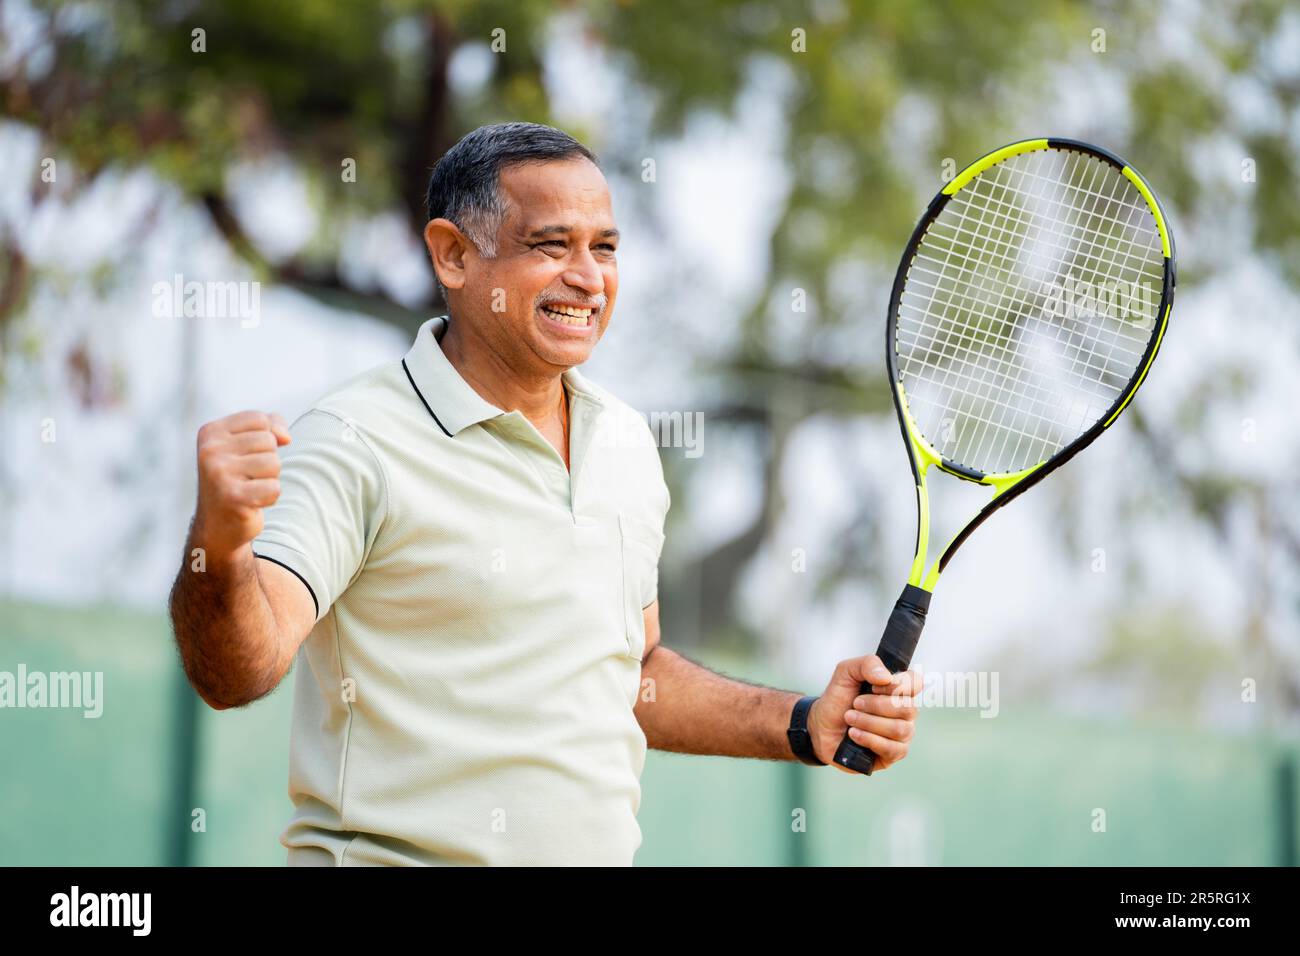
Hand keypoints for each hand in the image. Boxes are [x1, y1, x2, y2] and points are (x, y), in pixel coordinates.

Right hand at [193, 410, 290, 559]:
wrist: (217, 525)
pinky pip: (274, 488)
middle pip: (268, 441)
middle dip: (267, 461)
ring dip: (269, 479)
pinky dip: (269, 497)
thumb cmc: (237, 479)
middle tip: (247, 477)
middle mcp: (210, 451)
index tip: (247, 456)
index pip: (260, 419)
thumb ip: (270, 427)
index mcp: (210, 433)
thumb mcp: (246, 446)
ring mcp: (219, 474)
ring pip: (274, 464)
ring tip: (249, 488)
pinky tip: (251, 502)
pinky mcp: (233, 497)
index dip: (266, 437)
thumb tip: (286, 437)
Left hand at [807, 655, 919, 772]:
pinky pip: (892, 749)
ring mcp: (901, 734)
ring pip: (900, 729)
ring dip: (869, 722)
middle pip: (907, 708)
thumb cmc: (838, 699)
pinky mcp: (892, 754)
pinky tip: (853, 734)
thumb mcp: (846, 673)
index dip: (899, 684)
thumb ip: (867, 664)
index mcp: (897, 690)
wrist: (821, 726)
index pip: (916, 682)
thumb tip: (886, 677)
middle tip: (854, 704)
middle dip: (875, 705)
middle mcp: (904, 712)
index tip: (873, 686)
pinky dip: (869, 739)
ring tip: (850, 718)